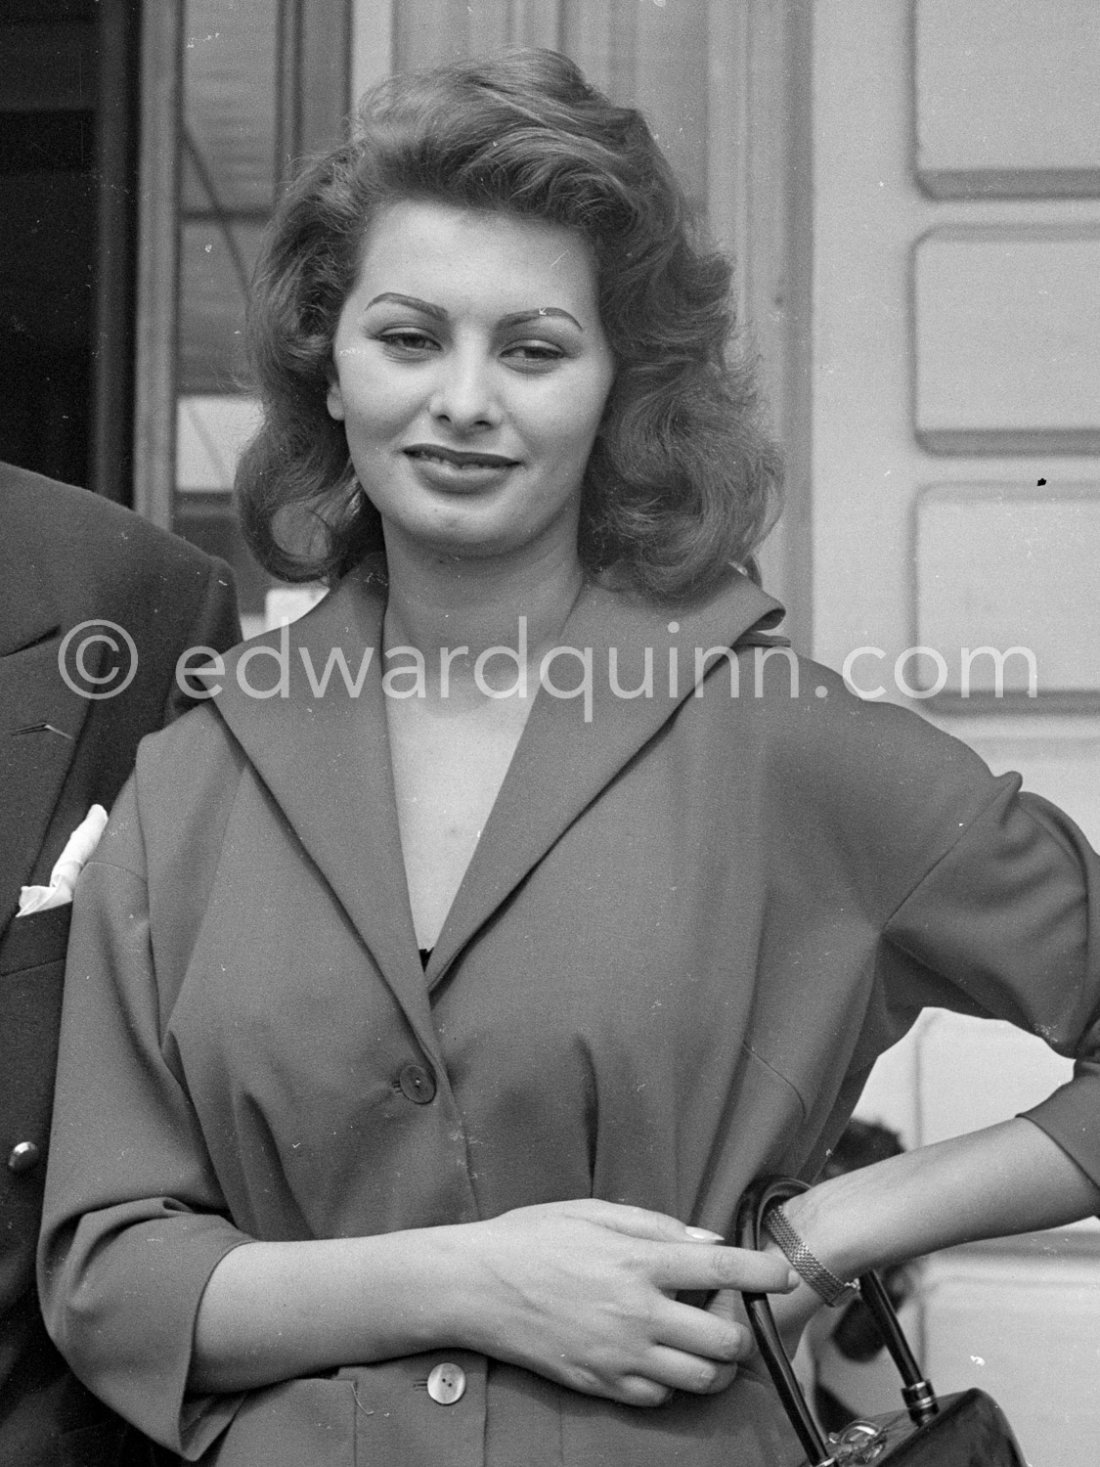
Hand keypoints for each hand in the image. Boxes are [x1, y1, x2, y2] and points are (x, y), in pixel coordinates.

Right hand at [453, 1199, 794, 1407]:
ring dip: (715, 1362)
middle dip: (743, 1329)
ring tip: (703, 1338)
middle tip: (731, 1311)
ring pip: (701, 1378)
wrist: (476, 1286)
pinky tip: (662, 1355)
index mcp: (638, 1261)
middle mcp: (638, 1313)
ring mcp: (621, 1355)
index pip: (722, 1267)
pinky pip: (660, 1397)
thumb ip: (656, 1226)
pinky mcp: (602, 1384)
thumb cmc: (532, 1238)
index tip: (783, 1272)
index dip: (763, 1271)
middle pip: (725, 1340)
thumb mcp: (593, 1212)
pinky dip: (673, 1381)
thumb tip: (708, 1239)